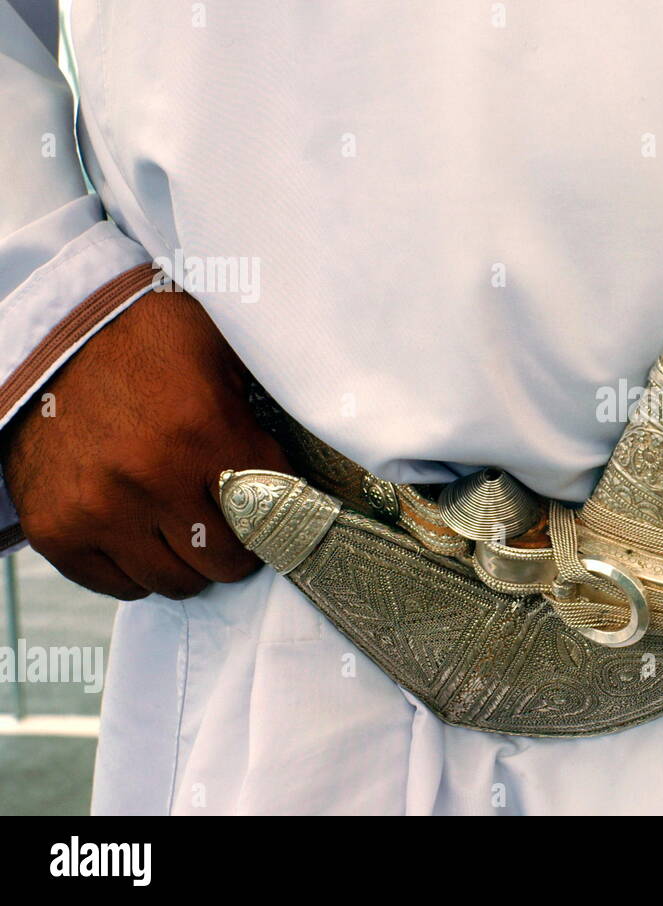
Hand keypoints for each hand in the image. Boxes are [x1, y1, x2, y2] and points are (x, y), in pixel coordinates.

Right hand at [1, 287, 290, 598]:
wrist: (52, 337)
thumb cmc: (150, 342)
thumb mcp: (225, 354)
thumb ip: (269, 407)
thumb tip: (328, 450)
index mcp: (203, 432)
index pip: (273, 512)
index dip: (282, 513)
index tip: (278, 509)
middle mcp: (150, 478)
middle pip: (226, 560)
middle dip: (238, 545)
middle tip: (232, 522)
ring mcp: (98, 510)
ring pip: (176, 581)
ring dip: (190, 562)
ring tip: (187, 527)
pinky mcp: (56, 531)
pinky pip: (120, 586)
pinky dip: (138, 569)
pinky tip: (145, 534)